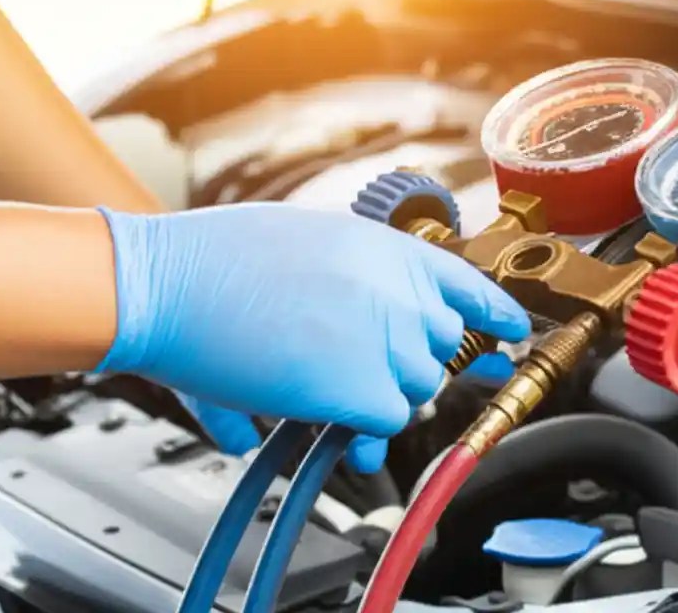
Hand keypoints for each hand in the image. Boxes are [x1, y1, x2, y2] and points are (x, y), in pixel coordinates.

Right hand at [96, 203, 529, 472]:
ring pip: (419, 387)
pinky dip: (364, 432)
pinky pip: (387, 421)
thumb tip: (347, 333)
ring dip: (385, 401)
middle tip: (373, 379)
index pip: (467, 282)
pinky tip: (341, 434)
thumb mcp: (304, 243)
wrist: (165, 282)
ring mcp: (383, 335)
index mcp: (386, 246)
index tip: (512, 331)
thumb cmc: (213, 260)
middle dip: (412, 367)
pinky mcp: (357, 385)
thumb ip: (347, 285)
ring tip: (343, 409)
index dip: (495, 312)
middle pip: (442, 346)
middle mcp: (398, 288)